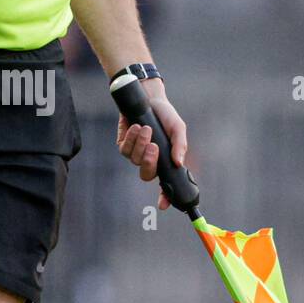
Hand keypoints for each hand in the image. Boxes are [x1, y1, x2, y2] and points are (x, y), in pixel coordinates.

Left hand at [116, 79, 189, 209]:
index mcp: (164, 161)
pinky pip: (125, 149)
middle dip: (149, 163)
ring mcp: (135, 154)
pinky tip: (137, 127)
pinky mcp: (123, 144)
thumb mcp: (178, 129)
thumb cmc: (165, 116)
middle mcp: (149, 161)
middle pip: (146, 175)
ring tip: (147, 128)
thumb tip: (178, 163)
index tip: (164, 204)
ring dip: (141, 144)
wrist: (150, 98)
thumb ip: (180, 145)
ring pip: (135, 160)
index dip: (165, 197)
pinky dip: (132, 138)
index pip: (164, 185)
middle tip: (155, 147)